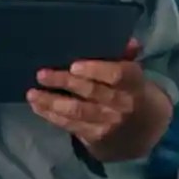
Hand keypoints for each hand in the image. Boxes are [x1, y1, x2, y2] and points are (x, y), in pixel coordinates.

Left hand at [27, 39, 144, 154]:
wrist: (147, 133)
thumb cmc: (133, 92)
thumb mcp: (135, 74)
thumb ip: (126, 56)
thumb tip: (128, 40)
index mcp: (134, 83)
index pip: (117, 75)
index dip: (95, 70)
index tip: (74, 66)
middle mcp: (122, 104)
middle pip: (91, 92)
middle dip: (64, 82)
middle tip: (42, 74)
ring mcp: (108, 123)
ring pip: (77, 111)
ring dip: (52, 102)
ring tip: (32, 93)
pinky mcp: (96, 137)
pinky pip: (71, 125)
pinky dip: (52, 116)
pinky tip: (38, 106)